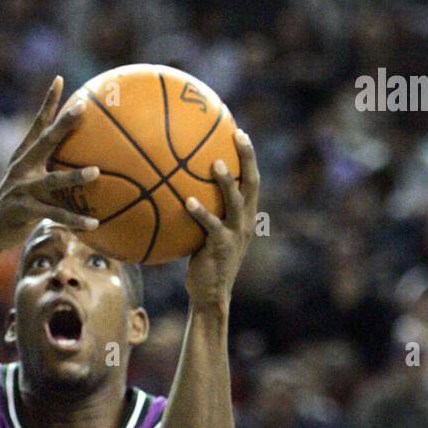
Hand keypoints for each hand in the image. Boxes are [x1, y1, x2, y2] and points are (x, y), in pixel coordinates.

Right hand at [0, 76, 98, 251]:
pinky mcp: (24, 211)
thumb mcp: (29, 187)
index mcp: (23, 159)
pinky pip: (55, 215)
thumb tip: (82, 169)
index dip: (48, 102)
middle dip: (64, 123)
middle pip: (45, 141)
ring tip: (96, 172)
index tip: (60, 79)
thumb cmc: (16, 209)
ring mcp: (22, 189)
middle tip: (82, 107)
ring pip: (53, 180)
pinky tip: (94, 223)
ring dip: (75, 176)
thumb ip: (50, 175)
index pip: (37, 125)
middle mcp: (22, 169)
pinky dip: (76, 220)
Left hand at [184, 129, 258, 309]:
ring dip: (226, 181)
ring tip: (215, 163)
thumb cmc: (204, 263)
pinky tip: (187, 201)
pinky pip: (212, 225)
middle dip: (247, 157)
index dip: (249, 156)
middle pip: (251, 183)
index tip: (240, 132)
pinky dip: (201, 212)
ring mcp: (235, 235)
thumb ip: (202, 212)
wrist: (211, 294)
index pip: (251, 181)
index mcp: (244, 216)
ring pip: (235, 201)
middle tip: (238, 135)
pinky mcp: (221, 247)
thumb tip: (176, 189)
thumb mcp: (206, 234)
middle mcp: (245, 222)